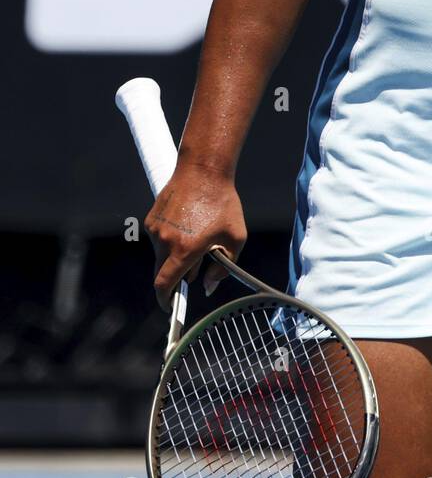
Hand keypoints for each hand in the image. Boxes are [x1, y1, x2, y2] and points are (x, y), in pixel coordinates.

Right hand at [143, 166, 247, 310]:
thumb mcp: (235, 238)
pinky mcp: (151, 219)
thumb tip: (208, 286)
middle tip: (192, 273)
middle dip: (174, 279)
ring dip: (173, 258)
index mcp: (184, 249)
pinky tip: (186, 228)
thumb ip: (223, 267)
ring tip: (195, 241)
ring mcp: (155, 230)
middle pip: (161, 273)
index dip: (166, 300)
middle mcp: (165, 241)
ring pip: (160, 256)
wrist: (203, 170)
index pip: (164, 284)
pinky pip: (158, 240)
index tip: (171, 308)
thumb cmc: (223, 204)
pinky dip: (169, 242)